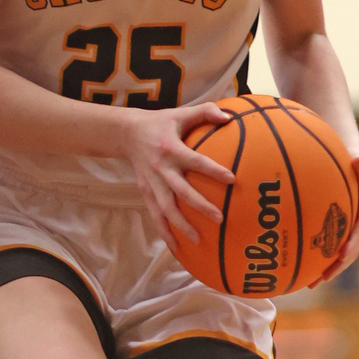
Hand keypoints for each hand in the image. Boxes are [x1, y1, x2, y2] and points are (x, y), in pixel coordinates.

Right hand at [120, 101, 234, 249]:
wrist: (127, 133)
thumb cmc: (161, 122)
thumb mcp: (181, 113)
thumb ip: (205, 112)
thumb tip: (229, 118)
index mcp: (171, 149)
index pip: (195, 161)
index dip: (213, 170)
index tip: (231, 180)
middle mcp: (161, 168)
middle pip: (181, 192)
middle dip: (200, 206)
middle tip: (220, 218)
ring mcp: (152, 183)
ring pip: (166, 209)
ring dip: (181, 225)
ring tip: (198, 240)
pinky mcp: (145, 191)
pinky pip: (155, 215)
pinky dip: (164, 232)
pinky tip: (175, 247)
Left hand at [311, 152, 358, 284]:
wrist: (351, 163)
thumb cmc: (352, 160)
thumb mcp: (357, 157)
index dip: (353, 243)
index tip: (342, 254)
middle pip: (352, 249)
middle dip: (339, 265)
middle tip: (324, 277)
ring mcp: (350, 230)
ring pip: (340, 254)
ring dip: (328, 269)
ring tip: (312, 283)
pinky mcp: (340, 231)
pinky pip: (330, 248)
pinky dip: (319, 260)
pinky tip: (302, 271)